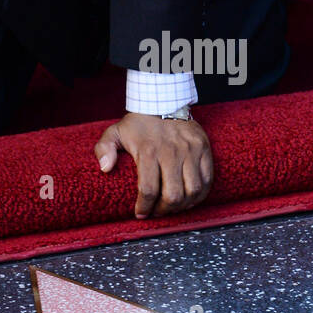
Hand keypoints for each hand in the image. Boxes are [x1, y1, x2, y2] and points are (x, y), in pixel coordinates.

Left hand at [95, 112, 213, 218]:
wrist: (163, 99)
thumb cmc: (138, 123)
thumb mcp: (115, 132)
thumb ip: (104, 148)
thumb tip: (105, 168)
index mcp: (148, 150)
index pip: (148, 189)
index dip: (144, 207)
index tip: (141, 213)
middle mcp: (171, 151)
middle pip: (173, 195)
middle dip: (164, 210)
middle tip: (157, 212)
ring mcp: (190, 150)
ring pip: (193, 191)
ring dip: (183, 206)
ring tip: (173, 207)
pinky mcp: (203, 149)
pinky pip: (207, 180)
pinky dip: (200, 195)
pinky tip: (189, 198)